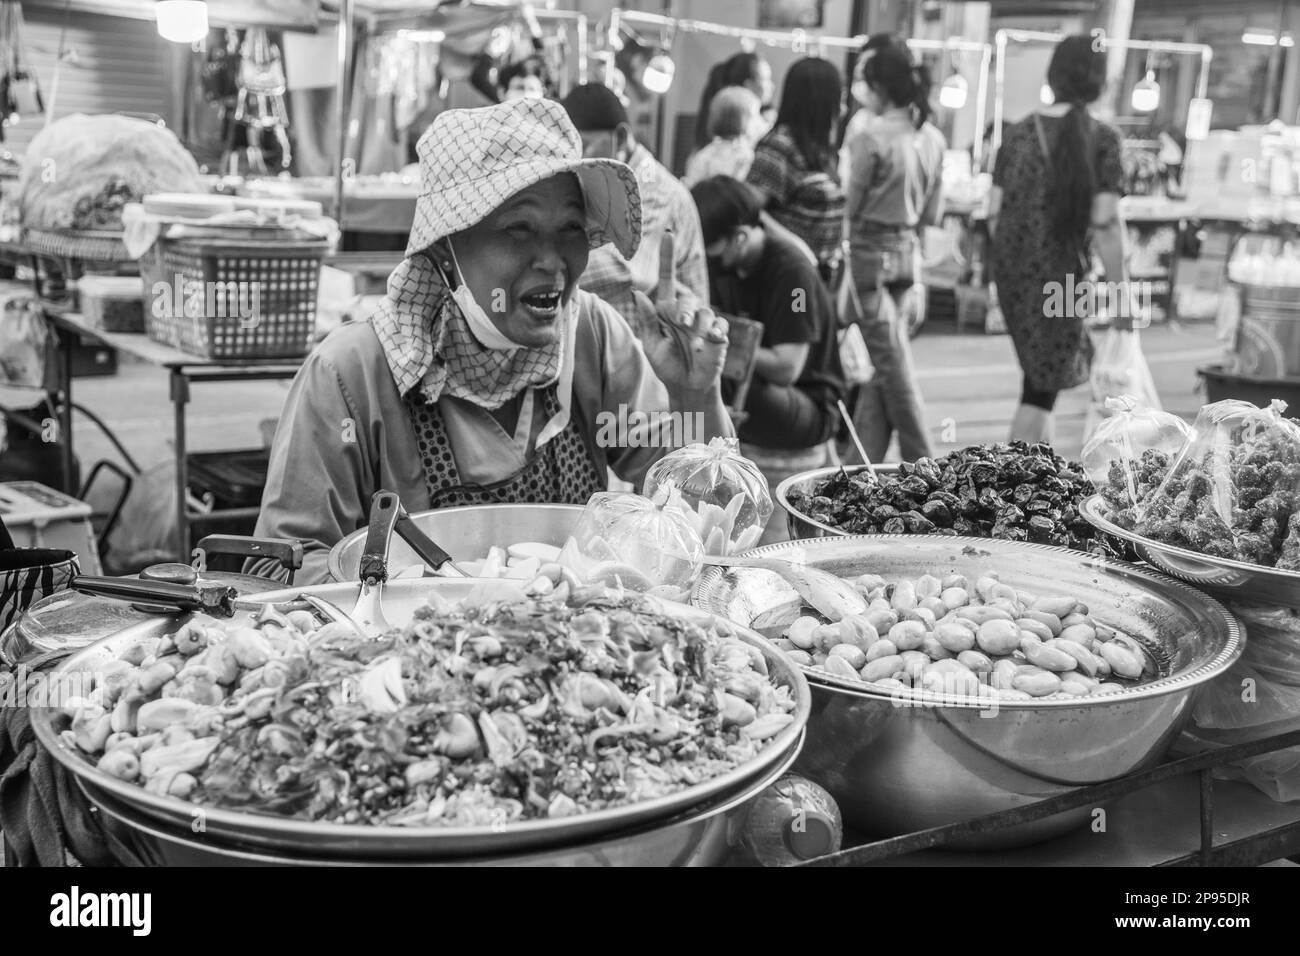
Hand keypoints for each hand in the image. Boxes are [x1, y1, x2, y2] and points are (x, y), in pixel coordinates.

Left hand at [634, 232, 728, 393]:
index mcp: (667, 310)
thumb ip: (647, 320)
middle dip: (683, 310)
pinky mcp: (719, 335)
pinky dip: (716, 331)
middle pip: (687, 298)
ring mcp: (704, 323)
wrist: (686, 386)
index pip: (667, 278)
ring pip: (705, 311)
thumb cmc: (667, 365)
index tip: (667, 234)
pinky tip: (712, 340)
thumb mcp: (650, 344)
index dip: (667, 256)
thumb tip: (638, 294)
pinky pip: (720, 326)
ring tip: (695, 344)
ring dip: (698, 326)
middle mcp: (686, 312)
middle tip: (680, 324)